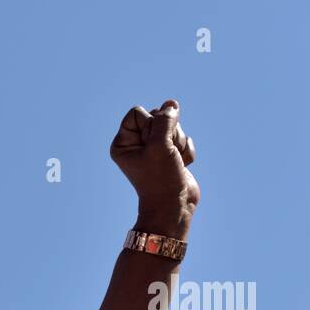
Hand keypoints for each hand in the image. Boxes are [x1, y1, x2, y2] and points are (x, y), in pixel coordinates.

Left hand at [110, 99, 198, 238]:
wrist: (174, 205)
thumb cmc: (161, 178)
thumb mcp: (160, 145)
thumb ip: (165, 119)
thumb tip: (171, 104)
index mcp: (123, 142)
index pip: (138, 112)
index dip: (150, 124)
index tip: (151, 145)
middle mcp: (136, 144)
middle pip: (158, 116)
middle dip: (168, 133)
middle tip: (164, 155)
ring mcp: (155, 149)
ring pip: (174, 127)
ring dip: (178, 143)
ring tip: (173, 162)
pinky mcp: (171, 154)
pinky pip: (184, 139)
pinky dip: (186, 152)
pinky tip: (180, 166)